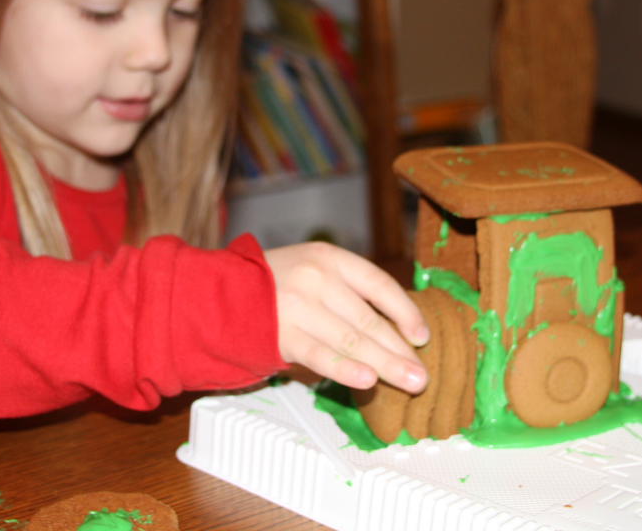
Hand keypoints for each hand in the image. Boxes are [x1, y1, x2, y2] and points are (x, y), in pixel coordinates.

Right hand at [265, 241, 428, 393]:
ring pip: (352, 340)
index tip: (422, 336)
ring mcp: (298, 306)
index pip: (379, 284)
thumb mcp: (311, 269)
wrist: (219, 294)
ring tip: (409, 382)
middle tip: (422, 374)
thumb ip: (347, 291)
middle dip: (400, 349)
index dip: (405, 311)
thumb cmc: (273, 285)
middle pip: (369, 319)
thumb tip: (395, 328)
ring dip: (385, 365)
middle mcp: (316, 278)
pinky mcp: (282, 334)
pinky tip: (368, 381)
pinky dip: (346, 370)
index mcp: (329, 258)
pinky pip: (321, 356)